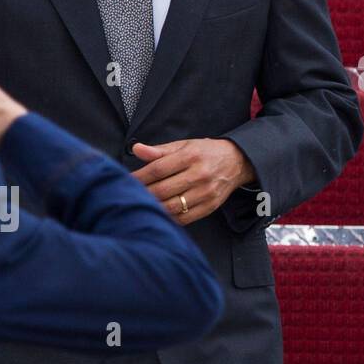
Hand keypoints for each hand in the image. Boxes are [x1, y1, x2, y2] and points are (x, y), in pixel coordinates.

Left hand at [132, 138, 255, 225]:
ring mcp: (206, 193)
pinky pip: (184, 218)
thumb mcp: (184, 146)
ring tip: (142, 205)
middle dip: (143, 194)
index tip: (126, 181)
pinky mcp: (210, 207)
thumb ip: (159, 151)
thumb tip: (136, 149)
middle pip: (163, 189)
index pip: (158, 168)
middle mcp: (199, 174)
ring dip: (154, 208)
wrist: (237, 162)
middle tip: (130, 195)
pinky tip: (159, 214)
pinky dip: (169, 218)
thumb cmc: (205, 152)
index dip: (139, 176)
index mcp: (191, 156)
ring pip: (173, 206)